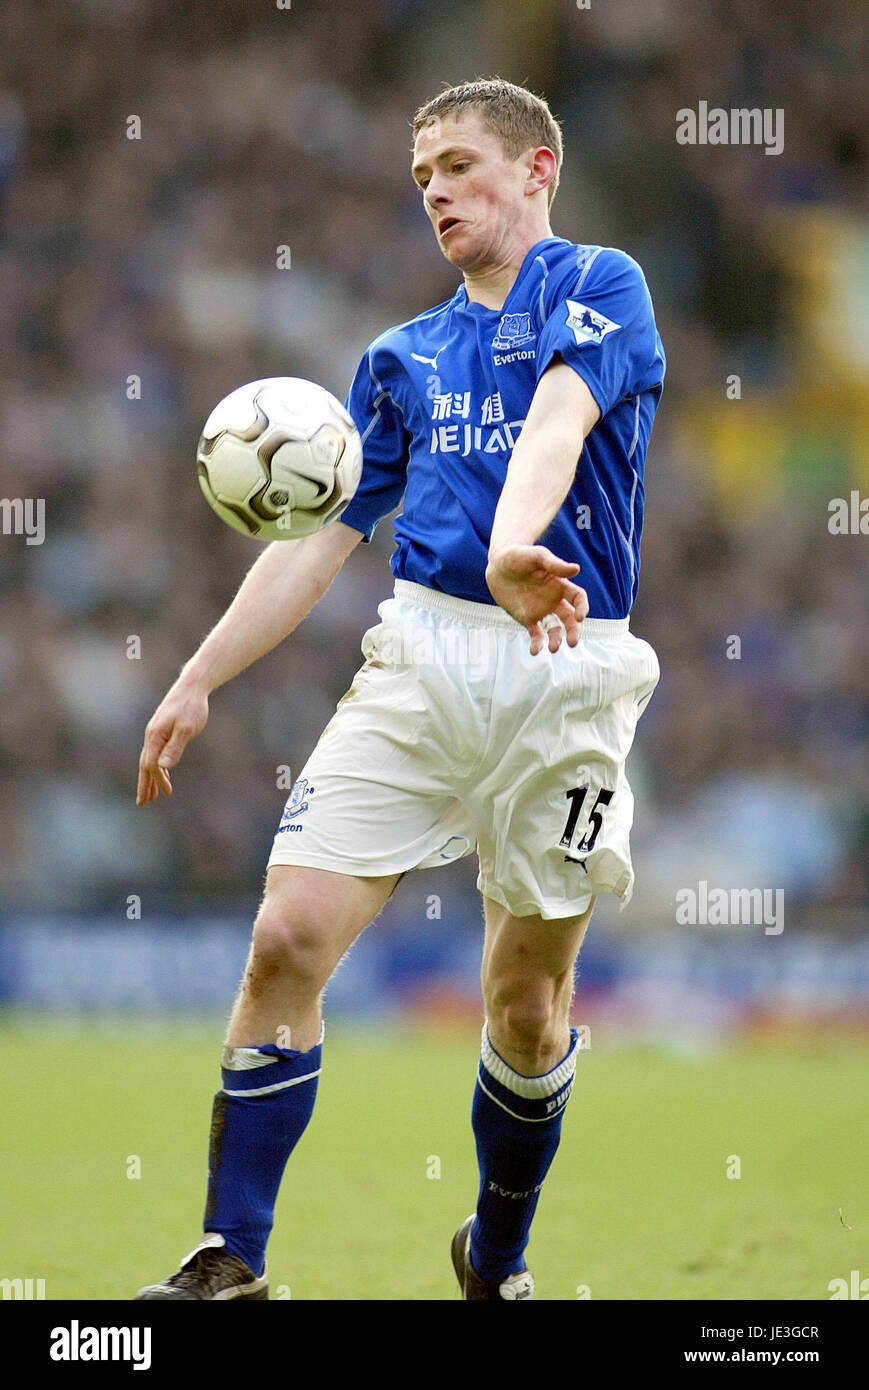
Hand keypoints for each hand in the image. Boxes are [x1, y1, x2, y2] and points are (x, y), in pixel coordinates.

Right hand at [136, 679, 208, 804]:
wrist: (192, 687)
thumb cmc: (191, 707)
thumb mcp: (186, 728)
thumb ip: (175, 747)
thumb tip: (163, 767)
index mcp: (155, 736)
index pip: (151, 764)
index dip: (157, 780)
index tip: (167, 792)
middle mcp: (152, 735)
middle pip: (144, 765)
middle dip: (144, 784)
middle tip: (141, 803)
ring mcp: (156, 733)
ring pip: (149, 760)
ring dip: (150, 778)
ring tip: (151, 795)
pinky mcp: (162, 731)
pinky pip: (156, 753)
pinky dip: (157, 766)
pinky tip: (163, 772)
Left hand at [485, 544, 588, 654]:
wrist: (497, 564)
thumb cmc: (518, 555)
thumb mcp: (536, 556)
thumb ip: (554, 565)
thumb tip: (576, 569)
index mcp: (560, 585)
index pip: (578, 599)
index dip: (582, 608)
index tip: (580, 617)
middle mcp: (553, 600)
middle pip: (570, 619)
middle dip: (574, 631)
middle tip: (572, 642)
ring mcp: (540, 610)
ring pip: (554, 629)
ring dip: (556, 640)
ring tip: (553, 648)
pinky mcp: (526, 618)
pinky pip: (535, 634)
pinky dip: (537, 644)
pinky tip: (535, 651)